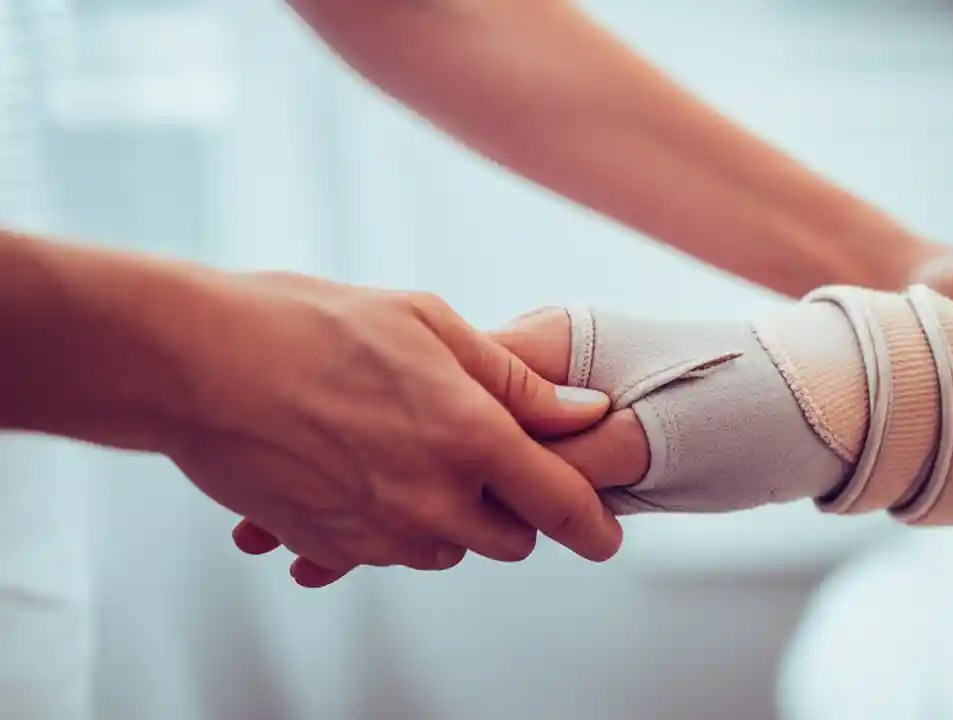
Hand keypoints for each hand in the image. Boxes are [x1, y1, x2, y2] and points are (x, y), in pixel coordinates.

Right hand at [181, 272, 621, 586]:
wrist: (195, 363)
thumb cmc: (312, 325)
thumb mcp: (429, 326)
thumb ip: (516, 382)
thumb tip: (583, 411)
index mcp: (471, 438)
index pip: (560, 504)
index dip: (592, 525)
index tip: (603, 536)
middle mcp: (432, 500)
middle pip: (508, 541)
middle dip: (513, 510)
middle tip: (487, 460)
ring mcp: (377, 532)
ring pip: (447, 551)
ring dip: (452, 518)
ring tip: (412, 451)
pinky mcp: (330, 545)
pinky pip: (387, 553)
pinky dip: (393, 524)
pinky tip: (363, 469)